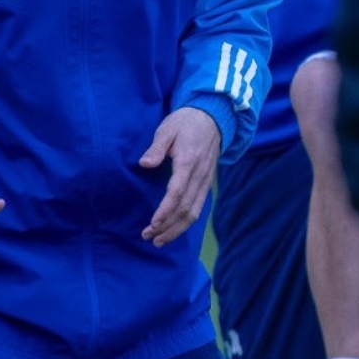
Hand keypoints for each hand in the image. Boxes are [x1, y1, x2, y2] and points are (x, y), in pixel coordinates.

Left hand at [139, 106, 221, 245]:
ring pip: (195, 211)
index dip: (165, 210)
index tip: (152, 223)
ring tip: (160, 240)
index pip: (177, 192)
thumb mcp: (167, 129)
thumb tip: (145, 164)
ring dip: (177, 228)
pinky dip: (186, 221)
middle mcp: (200, 174)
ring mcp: (206, 180)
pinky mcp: (207, 182)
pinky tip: (174, 228)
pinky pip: (199, 206)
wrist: (213, 117)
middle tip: (149, 237)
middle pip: (187, 208)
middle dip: (168, 226)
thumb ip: (157, 147)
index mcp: (188, 161)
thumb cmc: (185, 122)